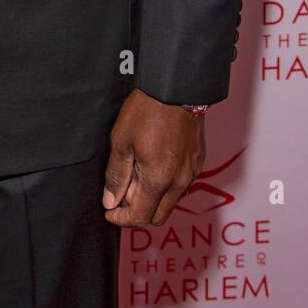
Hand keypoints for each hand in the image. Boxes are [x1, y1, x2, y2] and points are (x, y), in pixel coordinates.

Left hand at [102, 88, 204, 226]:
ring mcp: (191, 172)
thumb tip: (110, 202)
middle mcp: (179, 182)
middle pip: (158, 216)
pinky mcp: (198, 161)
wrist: (177, 88)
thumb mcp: (122, 141)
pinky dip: (166, 185)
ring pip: (171, 201)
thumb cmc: (147, 111)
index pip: (140, 217)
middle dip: (138, 211)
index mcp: (158, 180)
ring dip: (153, 197)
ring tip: (137, 171)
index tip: (109, 212)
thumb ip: (116, 176)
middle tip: (123, 190)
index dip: (122, 219)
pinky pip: (181, 185)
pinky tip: (154, 162)